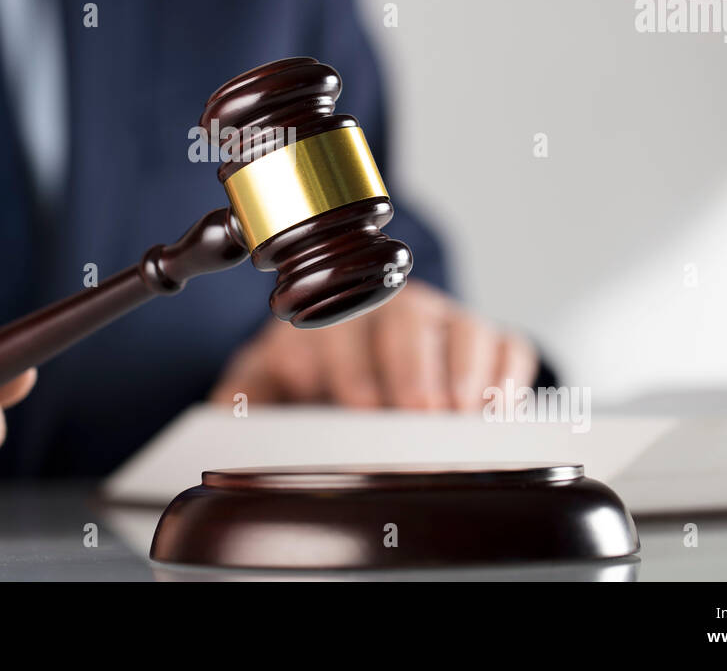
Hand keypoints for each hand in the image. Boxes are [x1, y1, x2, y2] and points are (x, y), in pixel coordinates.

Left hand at [209, 280, 536, 410]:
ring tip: (460, 412)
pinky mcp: (482, 340)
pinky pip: (506, 344)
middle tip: (416, 411)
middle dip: (410, 367)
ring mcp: (439, 321)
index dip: (349, 364)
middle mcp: (386, 309)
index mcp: (327, 316)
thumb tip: (219, 417)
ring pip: (460, 326)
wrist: (355, 365)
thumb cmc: (311, 379)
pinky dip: (507, 375)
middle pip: (404, 320)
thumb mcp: (266, 385)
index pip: (337, 327)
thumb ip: (242, 397)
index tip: (357, 403)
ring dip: (463, 370)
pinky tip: (496, 410)